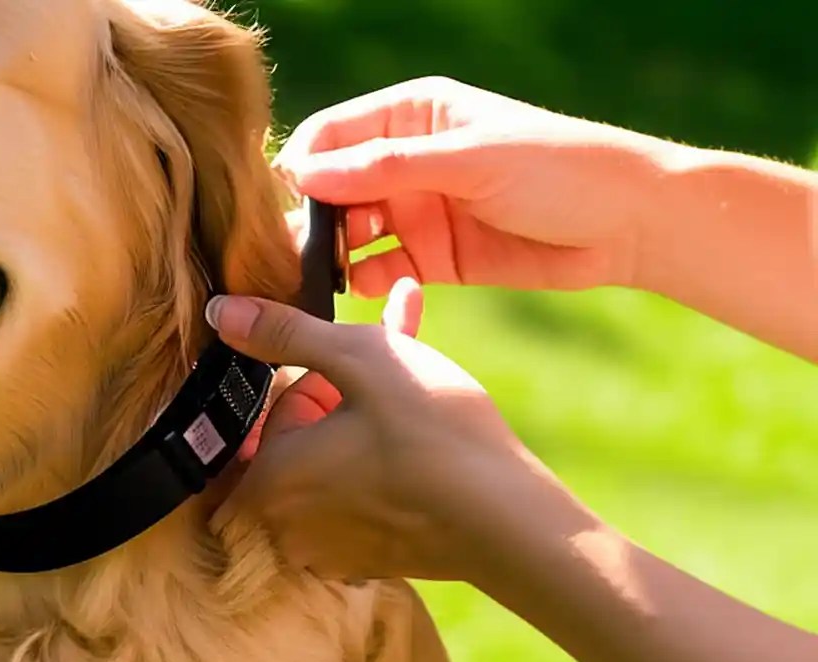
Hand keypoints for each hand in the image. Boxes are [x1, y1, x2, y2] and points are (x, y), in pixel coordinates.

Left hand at [206, 279, 582, 582]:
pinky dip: (388, 460)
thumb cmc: (432, 433)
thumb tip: (219, 310)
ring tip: (423, 369)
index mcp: (267, 482)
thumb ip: (283, 331)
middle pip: (307, 433)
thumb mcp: (358, 357)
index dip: (324, 373)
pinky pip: (364, 496)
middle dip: (351, 385)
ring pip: (340, 459)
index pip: (277, 407)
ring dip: (374, 413)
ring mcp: (328, 551)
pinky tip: (431, 429)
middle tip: (399, 347)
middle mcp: (285, 526)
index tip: (367, 356)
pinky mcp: (370, 561)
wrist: (509, 522)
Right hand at [274, 75, 680, 295]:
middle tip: (302, 249)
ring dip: (334, 252)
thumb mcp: (470, 160)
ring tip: (327, 273)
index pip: (331, 135)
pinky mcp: (434, 257)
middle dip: (314, 216)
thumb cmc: (559, 169)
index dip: (304, 165)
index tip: (290, 200)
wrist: (629, 225)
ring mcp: (418, 211)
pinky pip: (382, 270)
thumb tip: (304, 173)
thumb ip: (386, 167)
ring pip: (351, 233)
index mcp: (411, 116)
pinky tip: (368, 287)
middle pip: (332, 188)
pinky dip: (367, 281)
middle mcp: (405, 162)